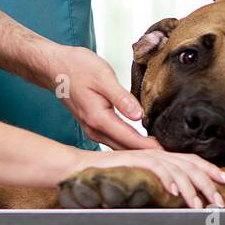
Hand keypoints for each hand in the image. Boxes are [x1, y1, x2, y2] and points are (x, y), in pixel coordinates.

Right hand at [42, 44, 161, 149]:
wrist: (55, 67)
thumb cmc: (76, 68)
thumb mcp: (103, 77)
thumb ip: (122, 98)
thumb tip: (139, 116)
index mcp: (98, 118)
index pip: (129, 139)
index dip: (150, 147)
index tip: (167, 153)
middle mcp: (94, 129)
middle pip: (125, 148)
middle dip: (147, 154)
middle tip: (170, 157)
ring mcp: (92, 129)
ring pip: (119, 146)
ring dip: (138, 151)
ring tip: (160, 153)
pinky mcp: (93, 125)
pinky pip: (114, 140)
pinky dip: (128, 144)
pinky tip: (141, 143)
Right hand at [82, 147, 224, 208]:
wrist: (82, 167)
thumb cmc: (111, 175)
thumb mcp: (141, 180)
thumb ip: (159, 183)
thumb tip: (179, 195)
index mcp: (160, 157)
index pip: (191, 161)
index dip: (210, 170)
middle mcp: (156, 154)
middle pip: (189, 164)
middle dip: (208, 181)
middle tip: (219, 199)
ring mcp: (145, 156)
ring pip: (176, 169)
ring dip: (189, 188)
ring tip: (199, 204)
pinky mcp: (132, 161)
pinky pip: (154, 169)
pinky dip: (166, 180)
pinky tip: (174, 192)